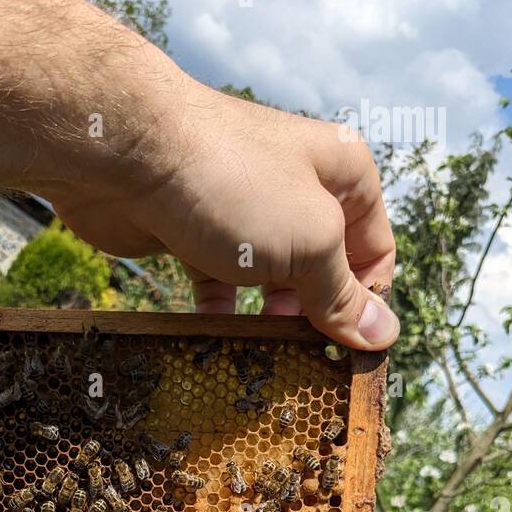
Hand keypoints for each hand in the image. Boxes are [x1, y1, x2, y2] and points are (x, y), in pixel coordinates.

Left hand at [50, 84, 398, 348]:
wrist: (127, 155)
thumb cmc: (233, 185)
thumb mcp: (309, 242)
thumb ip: (342, 293)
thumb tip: (384, 335)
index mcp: (343, 176)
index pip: (375, 252)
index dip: (366, 304)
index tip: (349, 354)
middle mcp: (298, 189)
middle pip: (322, 270)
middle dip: (315, 316)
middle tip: (300, 357)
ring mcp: (245, 212)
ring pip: (270, 281)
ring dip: (269, 322)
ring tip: (262, 356)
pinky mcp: (198, 234)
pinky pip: (221, 284)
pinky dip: (222, 315)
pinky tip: (217, 340)